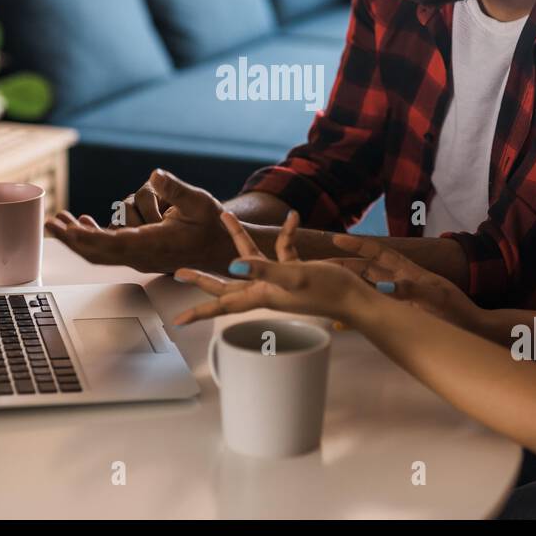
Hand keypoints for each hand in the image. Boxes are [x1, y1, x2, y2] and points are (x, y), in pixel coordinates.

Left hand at [45, 169, 234, 272]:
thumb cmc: (212, 227)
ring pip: (101, 252)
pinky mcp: (138, 253)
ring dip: (78, 236)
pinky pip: (109, 248)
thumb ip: (176, 190)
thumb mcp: (199, 202)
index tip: (69, 230)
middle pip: (99, 252)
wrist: (221, 248)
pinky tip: (82, 223)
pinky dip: (93, 237)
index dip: (90, 238)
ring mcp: (139, 257)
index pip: (116, 245)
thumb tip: (155, 175)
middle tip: (51, 223)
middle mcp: (143, 255)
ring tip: (59, 220)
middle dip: (72, 239)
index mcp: (155, 244)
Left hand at [173, 211, 381, 325]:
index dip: (199, 312)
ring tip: (226, 215)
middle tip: (180, 272)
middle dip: (204, 278)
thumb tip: (233, 265)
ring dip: (239, 236)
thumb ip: (264, 270)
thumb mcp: (294, 275)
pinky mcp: (296, 270)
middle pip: (227, 285)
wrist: (357, 297)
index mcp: (262, 295)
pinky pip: (283, 249)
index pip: (223, 305)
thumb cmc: (328, 291)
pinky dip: (286, 234)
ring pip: (251, 258)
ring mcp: (280, 280)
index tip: (178, 320)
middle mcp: (266, 290)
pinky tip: (293, 218)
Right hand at [328, 233, 486, 334]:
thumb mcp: (436, 297)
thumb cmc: (457, 311)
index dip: (358, 244)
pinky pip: (374, 310)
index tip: (337, 239)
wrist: (472, 328)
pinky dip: (358, 314)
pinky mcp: (400, 313)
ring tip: (325, 294)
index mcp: (409, 272)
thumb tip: (385, 286)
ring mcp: (400, 298)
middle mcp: (401, 282)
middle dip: (345, 267)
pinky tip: (343, 323)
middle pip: (367, 270)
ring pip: (367, 290)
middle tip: (320, 268)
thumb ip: (412, 290)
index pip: (379, 253)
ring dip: (348, 290)